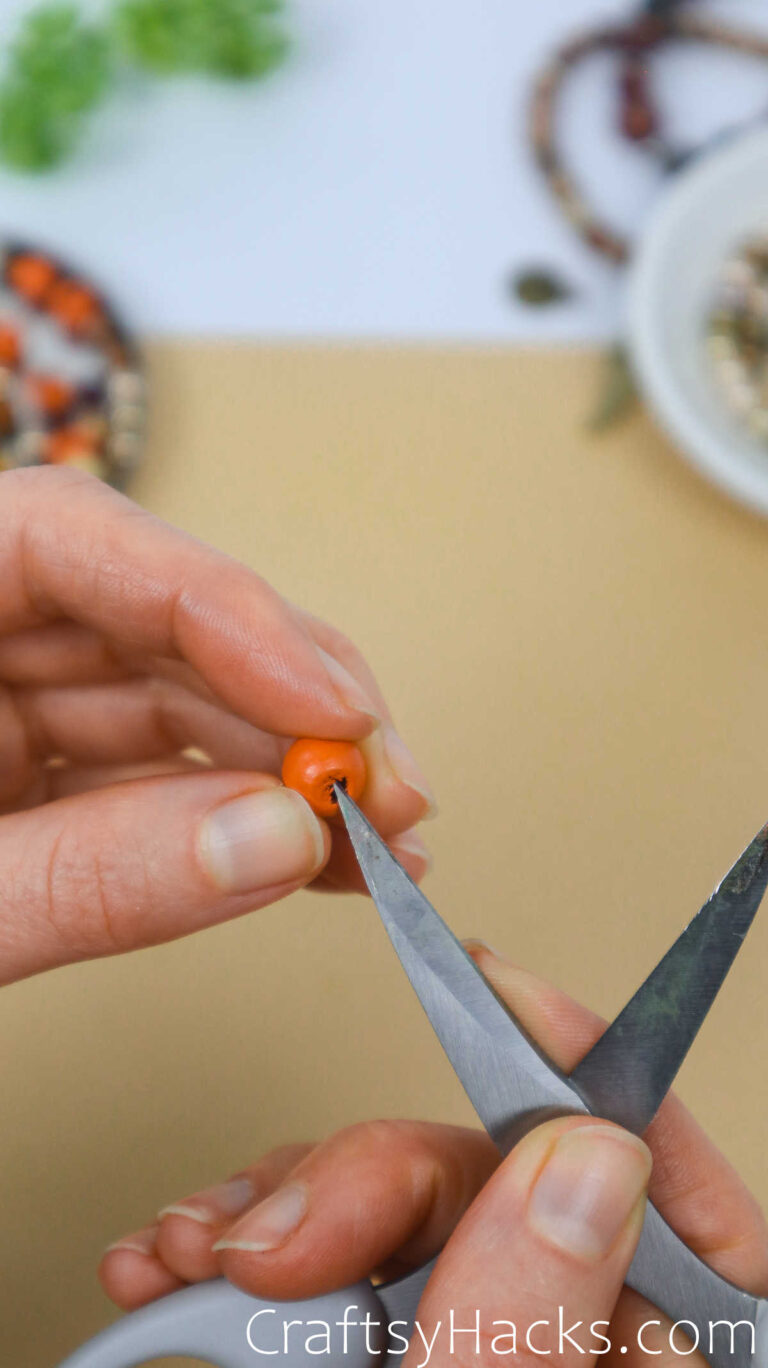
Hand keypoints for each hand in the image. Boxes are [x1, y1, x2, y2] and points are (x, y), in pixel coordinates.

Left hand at [0, 467, 433, 984]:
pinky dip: (237, 815)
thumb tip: (272, 841)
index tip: (330, 707)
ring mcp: (0, 696)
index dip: (225, 609)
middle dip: (292, 709)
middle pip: (155, 620)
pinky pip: (149, 768)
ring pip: (174, 698)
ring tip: (380, 840)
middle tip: (387, 790)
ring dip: (290, 773)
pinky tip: (317, 849)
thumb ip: (93, 874)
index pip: (73, 537)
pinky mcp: (28, 765)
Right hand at [102, 947, 767, 1367]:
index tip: (508, 989)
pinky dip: (254, 1273)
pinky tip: (194, 1271)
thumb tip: (574, 1167)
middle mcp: (587, 1367)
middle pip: (513, 1198)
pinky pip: (339, 1294)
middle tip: (283, 1223)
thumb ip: (530, 1351)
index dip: (596, 1076)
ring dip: (293, 1216)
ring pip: (410, 1234)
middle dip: (380, 1177)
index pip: (682, 1200)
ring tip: (209, 1251)